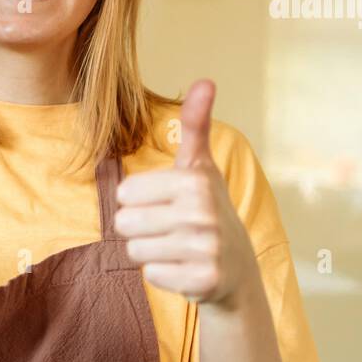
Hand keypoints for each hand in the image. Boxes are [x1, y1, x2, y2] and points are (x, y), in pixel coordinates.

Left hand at [114, 80, 258, 307]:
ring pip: (135, 251)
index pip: (124, 195)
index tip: (165, 205)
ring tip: (177, 248)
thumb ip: (195, 125)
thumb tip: (205, 81)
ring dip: (150, 252)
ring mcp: (205, 249)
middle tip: (169, 230)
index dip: (138, 202)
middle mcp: (202, 213)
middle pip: (124, 224)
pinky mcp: (203, 280)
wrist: (236, 268)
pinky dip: (163, 275)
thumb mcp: (201, 167)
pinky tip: (185, 268)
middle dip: (140, 229)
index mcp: (194, 181)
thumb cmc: (207, 210)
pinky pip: (151, 275)